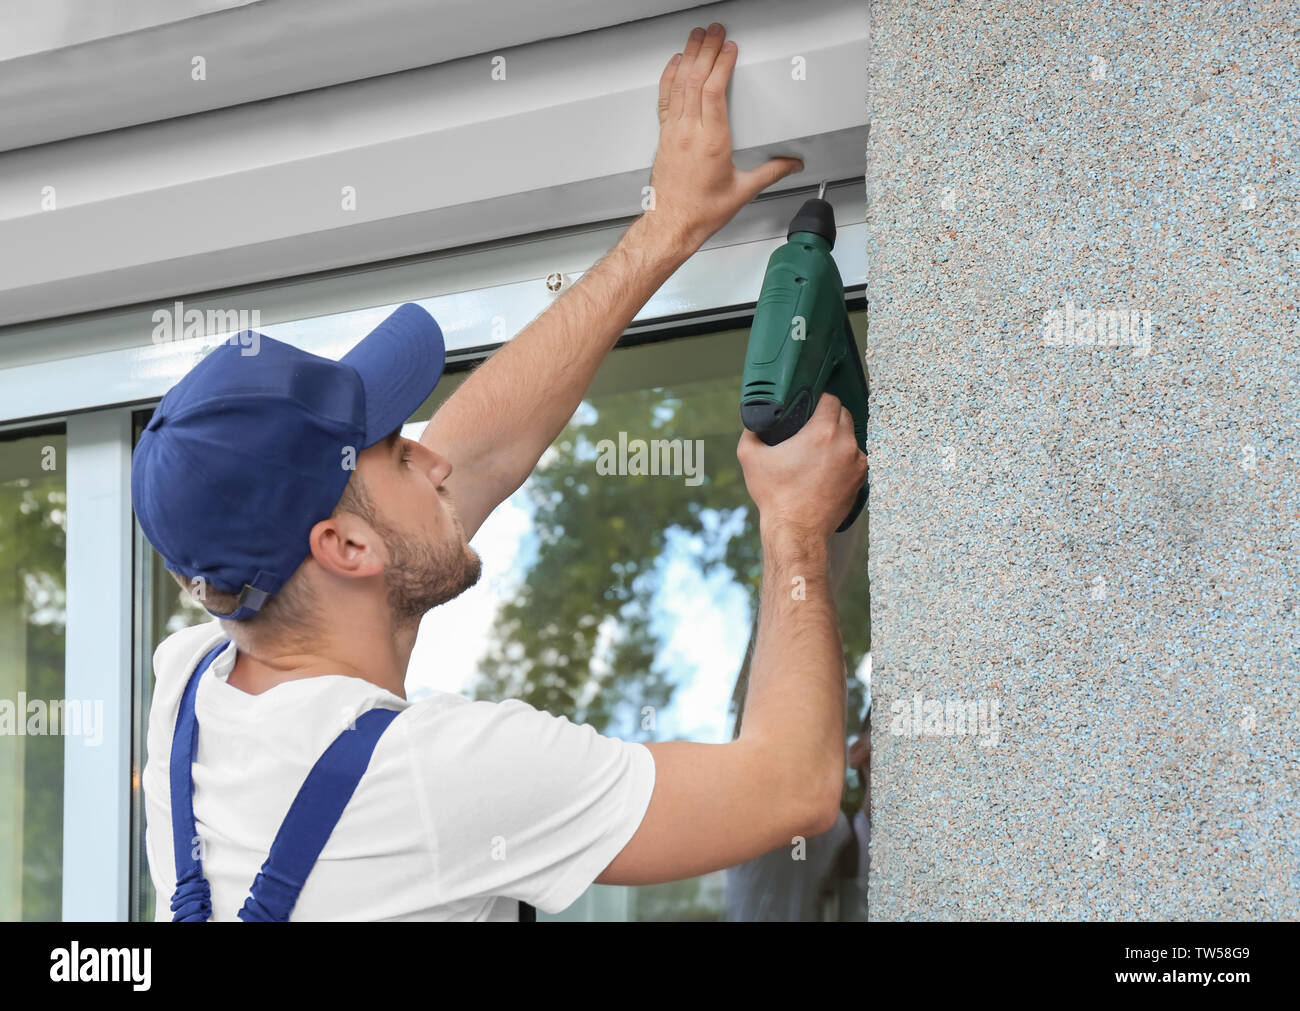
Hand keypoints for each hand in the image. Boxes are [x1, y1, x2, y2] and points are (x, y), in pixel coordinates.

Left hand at [646, 22, 803, 250]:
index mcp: (711, 141)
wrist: (671, 224)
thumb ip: (771, 172)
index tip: (730, 48)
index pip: (714, 90)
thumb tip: (792, 163)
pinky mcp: (664, 136)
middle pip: (695, 79)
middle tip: (714, 31)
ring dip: (688, 56)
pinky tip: (674, 63)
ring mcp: (673, 131)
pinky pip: (664, 98)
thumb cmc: (700, 211)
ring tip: (696, 37)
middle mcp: (689, 132)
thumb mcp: (743, 191)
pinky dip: (669, 76)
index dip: (722, 64)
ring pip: (679, 84)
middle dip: (706, 50)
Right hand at [736, 392, 867, 541]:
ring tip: (818, 448)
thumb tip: (754, 422)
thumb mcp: (750, 457)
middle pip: (844, 414)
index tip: (809, 404)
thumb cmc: (775, 496)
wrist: (796, 530)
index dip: (819, 398)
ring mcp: (857, 463)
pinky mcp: (860, 479)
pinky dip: (843, 458)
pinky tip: (826, 466)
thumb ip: (751, 431)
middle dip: (829, 416)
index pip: (831, 399)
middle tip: (811, 425)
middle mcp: (845, 444)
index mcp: (823, 432)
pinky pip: (855, 458)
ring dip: (838, 437)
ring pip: (851, 437)